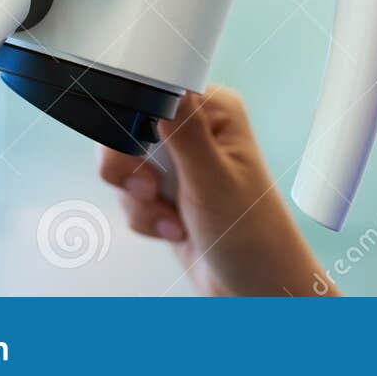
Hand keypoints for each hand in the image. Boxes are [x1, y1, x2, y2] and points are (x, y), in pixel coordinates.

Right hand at [99, 87, 334, 295]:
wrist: (251, 285)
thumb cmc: (252, 235)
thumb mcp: (213, 180)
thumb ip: (186, 134)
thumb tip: (169, 90)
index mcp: (214, 111)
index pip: (154, 94)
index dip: (133, 125)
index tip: (139, 158)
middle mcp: (196, 130)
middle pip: (128, 131)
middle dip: (132, 173)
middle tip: (152, 191)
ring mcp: (180, 161)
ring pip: (125, 168)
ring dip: (141, 203)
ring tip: (175, 218)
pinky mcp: (168, 190)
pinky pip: (130, 196)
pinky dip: (145, 218)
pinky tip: (176, 229)